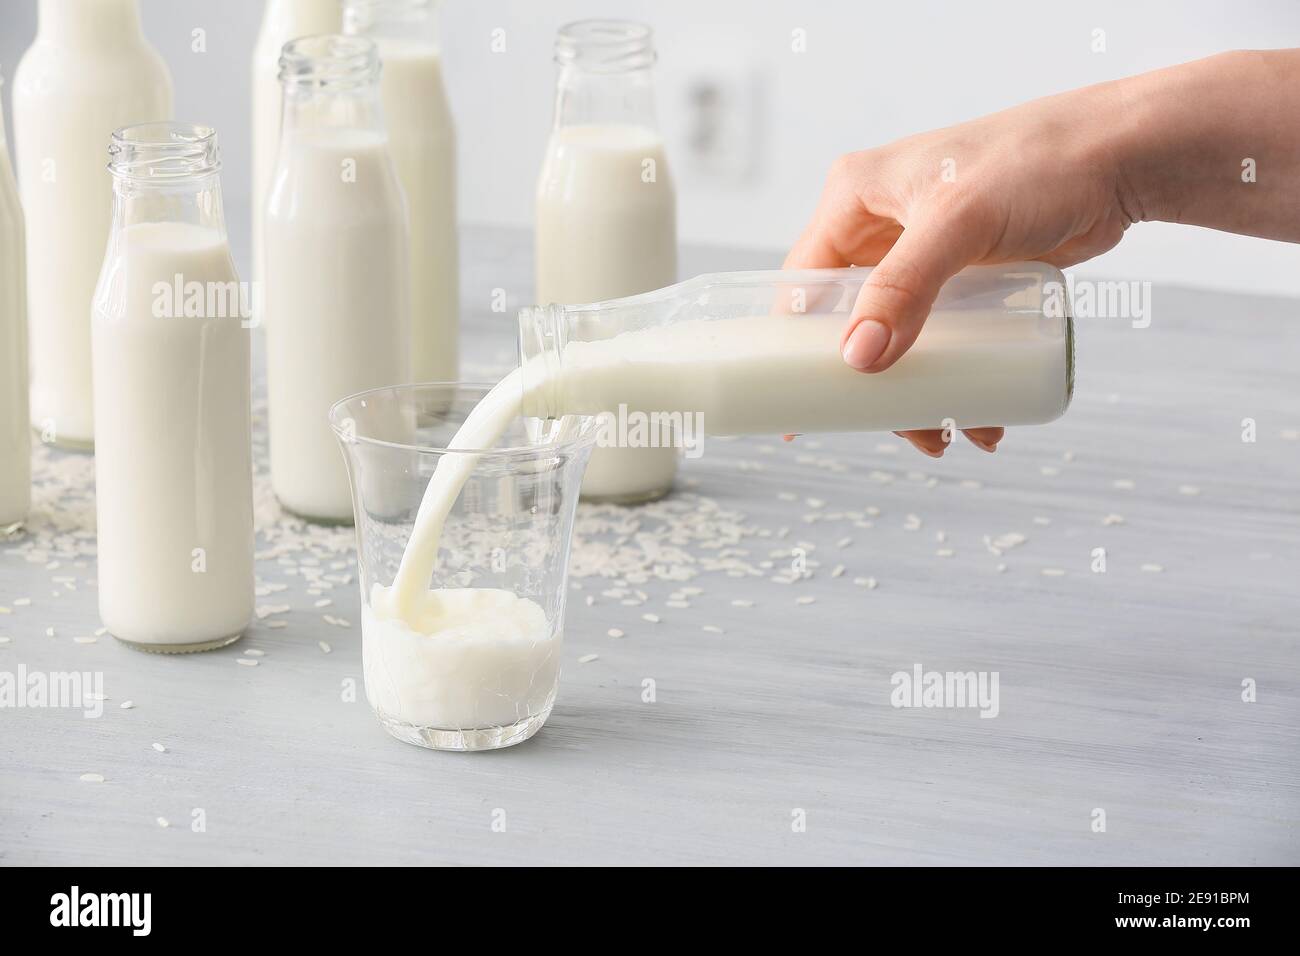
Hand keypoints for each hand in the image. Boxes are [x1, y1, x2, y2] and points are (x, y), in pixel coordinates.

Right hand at [784, 79, 1137, 455]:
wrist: (1124, 155)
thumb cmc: (1037, 164)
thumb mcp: (959, 222)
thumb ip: (905, 285)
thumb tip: (858, 358)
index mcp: (854, 199)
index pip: (803, 283)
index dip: (795, 347)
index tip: (798, 408)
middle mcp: (880, 225)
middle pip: (850, 323)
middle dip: (871, 384)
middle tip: (897, 429)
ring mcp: (923, 252)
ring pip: (897, 337)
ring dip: (917, 390)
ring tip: (948, 434)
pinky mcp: (965, 274)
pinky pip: (941, 337)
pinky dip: (952, 376)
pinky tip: (978, 411)